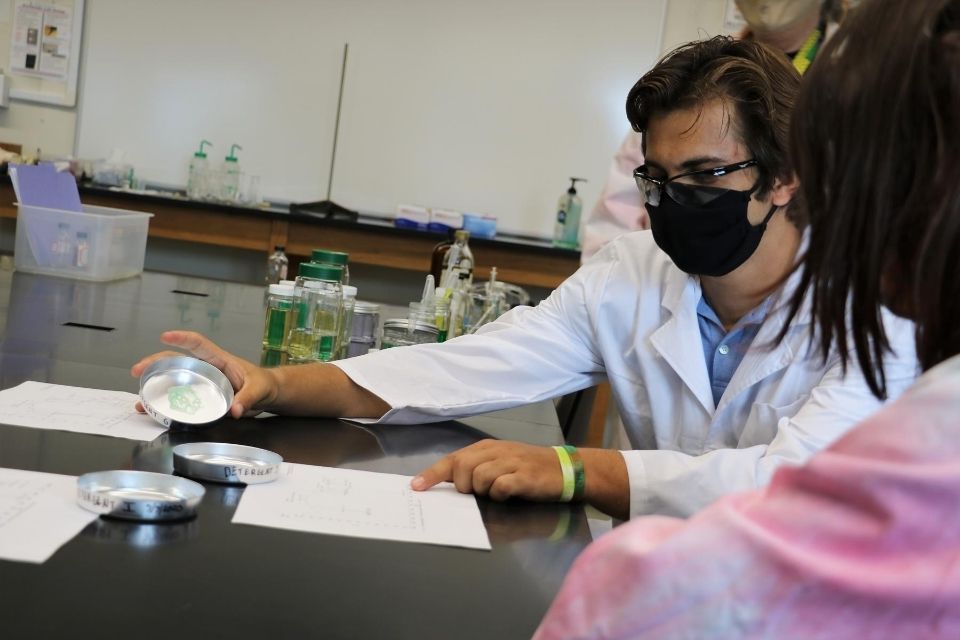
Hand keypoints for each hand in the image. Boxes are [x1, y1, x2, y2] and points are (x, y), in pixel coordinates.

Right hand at [130, 330, 277, 417]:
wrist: (268, 395)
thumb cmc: (264, 384)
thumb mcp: (260, 389)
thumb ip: (248, 398)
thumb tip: (234, 410)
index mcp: (220, 360)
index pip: (199, 344)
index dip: (182, 338)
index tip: (165, 336)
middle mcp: (207, 370)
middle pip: (177, 361)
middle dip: (156, 363)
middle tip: (138, 369)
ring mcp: (203, 384)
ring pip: (174, 380)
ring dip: (155, 386)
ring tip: (141, 397)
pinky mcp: (202, 398)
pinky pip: (181, 399)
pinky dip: (165, 405)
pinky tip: (152, 411)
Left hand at [411, 440, 562, 501]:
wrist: (565, 469)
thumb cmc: (527, 468)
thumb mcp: (500, 462)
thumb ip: (476, 469)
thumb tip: (447, 484)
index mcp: (485, 448)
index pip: (452, 459)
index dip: (432, 473)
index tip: (415, 487)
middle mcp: (496, 451)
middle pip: (462, 467)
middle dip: (462, 485)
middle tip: (476, 493)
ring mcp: (510, 462)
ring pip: (479, 477)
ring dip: (484, 491)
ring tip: (499, 491)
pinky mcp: (524, 476)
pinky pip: (501, 487)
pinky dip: (501, 494)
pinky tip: (510, 492)